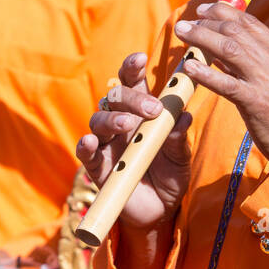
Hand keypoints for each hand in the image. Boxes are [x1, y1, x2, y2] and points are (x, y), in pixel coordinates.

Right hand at [75, 52, 191, 235]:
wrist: (161, 210)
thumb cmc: (171, 174)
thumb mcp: (181, 156)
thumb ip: (178, 138)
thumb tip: (183, 117)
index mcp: (140, 112)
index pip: (132, 82)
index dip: (132, 68)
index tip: (140, 58)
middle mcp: (120, 123)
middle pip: (114, 98)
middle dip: (131, 98)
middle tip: (152, 108)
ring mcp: (106, 144)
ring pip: (98, 121)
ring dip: (112, 119)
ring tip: (128, 125)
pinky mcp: (97, 167)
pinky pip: (86, 153)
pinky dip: (86, 145)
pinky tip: (91, 142)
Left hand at [174, 4, 268, 163]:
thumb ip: (256, 62)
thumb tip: (221, 49)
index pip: (250, 23)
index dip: (223, 12)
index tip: (204, 11)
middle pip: (236, 31)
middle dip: (207, 22)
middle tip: (186, 24)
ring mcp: (267, 81)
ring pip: (229, 49)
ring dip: (201, 38)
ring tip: (182, 34)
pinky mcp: (256, 103)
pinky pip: (226, 84)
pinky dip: (205, 73)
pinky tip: (189, 66)